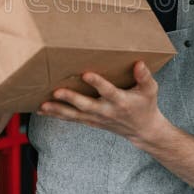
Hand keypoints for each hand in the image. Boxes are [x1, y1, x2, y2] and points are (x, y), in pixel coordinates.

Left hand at [38, 61, 167, 145]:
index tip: (87, 74)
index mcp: (120, 101)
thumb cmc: (146, 105)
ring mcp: (97, 118)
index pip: (108, 92)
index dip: (98, 83)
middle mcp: (107, 111)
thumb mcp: (150, 90)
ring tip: (43, 105)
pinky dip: (57, 115)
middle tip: (57, 91)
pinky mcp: (91, 121)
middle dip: (71, 99)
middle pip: (86, 106)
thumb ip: (145, 77)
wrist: (142, 130)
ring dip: (58, 110)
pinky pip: (72, 119)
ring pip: (75, 115)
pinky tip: (43, 110)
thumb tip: (138, 63)